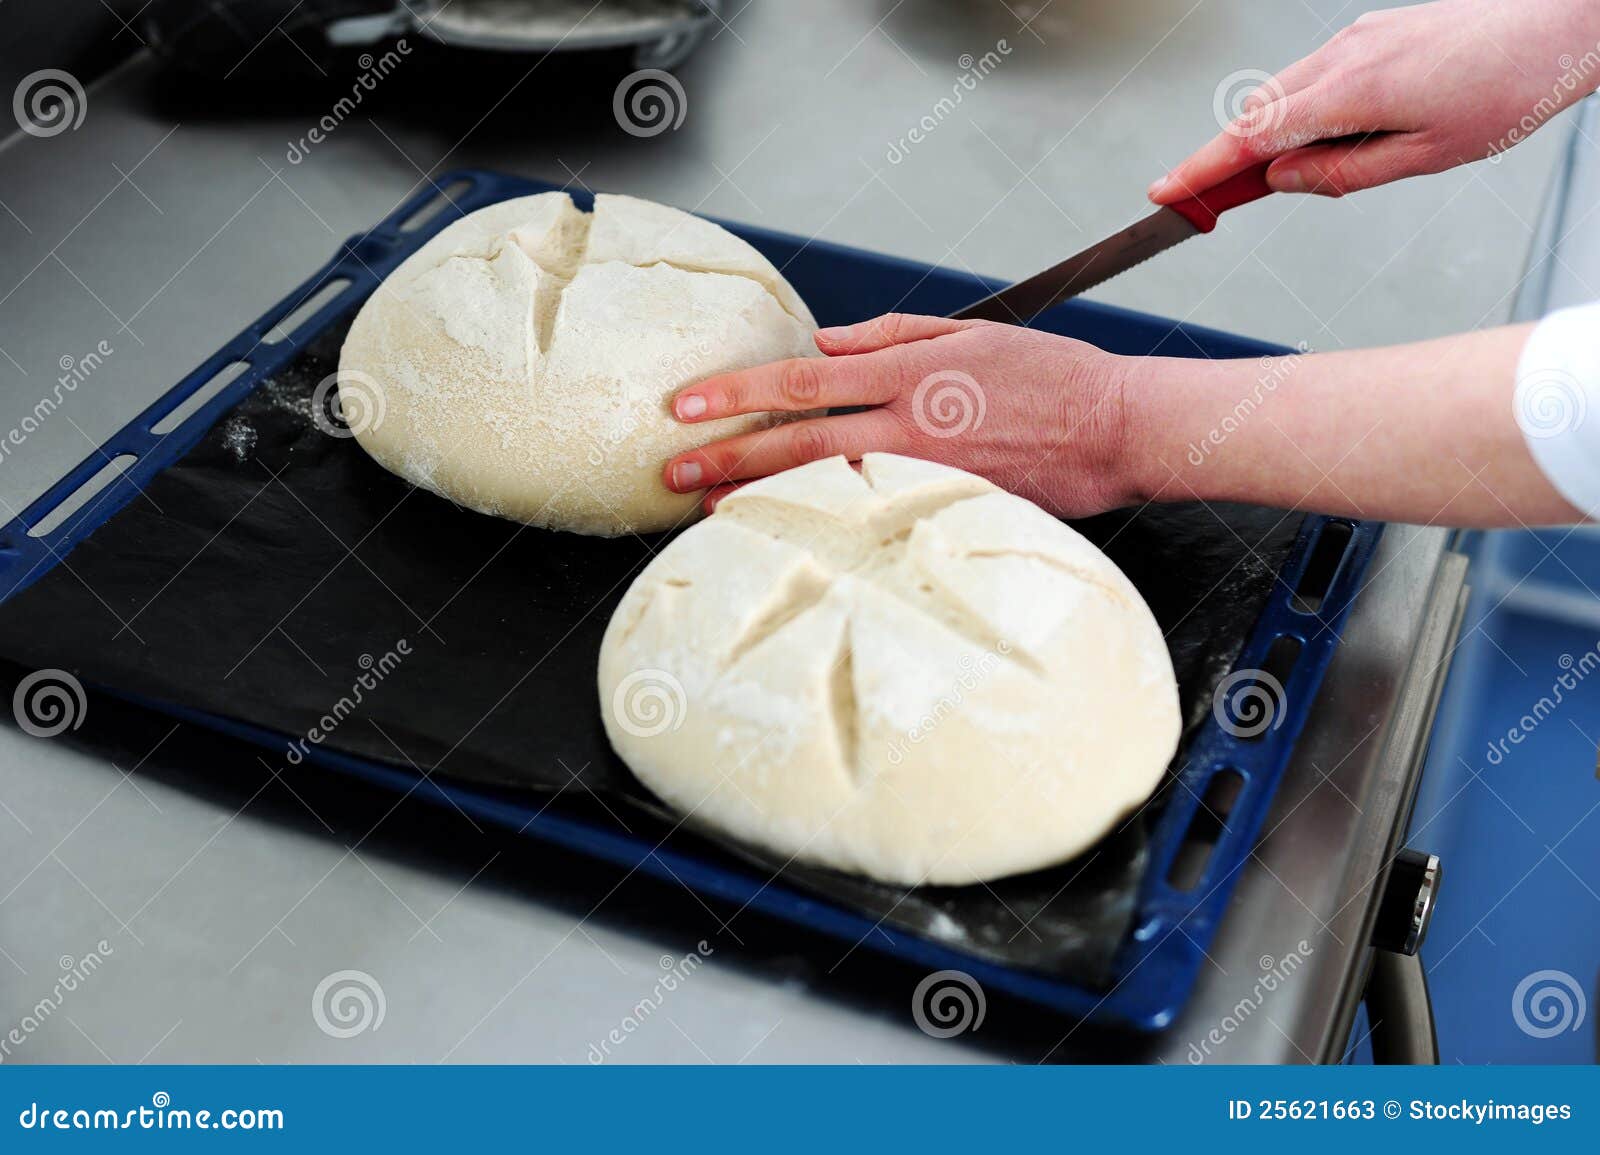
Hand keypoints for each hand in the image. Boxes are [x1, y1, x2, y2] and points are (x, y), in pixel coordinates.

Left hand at [663, 314, 1134, 518]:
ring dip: (763, 498)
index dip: (739, 393)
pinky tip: (791, 533)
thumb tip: (822, 343)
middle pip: (799, 442)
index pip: (803, 380)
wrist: (1115, 428)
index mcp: (910, 370)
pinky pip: (873, 517)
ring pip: (827, 487)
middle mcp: (910, 422)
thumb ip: (889, 336)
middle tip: (672, 471)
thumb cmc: (1049, 375)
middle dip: (728, 457)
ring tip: (710, 508)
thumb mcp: (969, 332)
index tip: (687, 405)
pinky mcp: (949, 509)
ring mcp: (927, 473)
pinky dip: (825, 524)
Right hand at [1149, 0, 1599, 200]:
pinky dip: (1303, 113)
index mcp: (1350, 91)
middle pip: (1255, 115)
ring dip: (1272, 138)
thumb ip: (1344, 173)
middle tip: (1220, 205)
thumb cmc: (1511, 86)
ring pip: (1283, 95)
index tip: (1165, 194)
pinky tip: (1339, 136)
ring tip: (1309, 174)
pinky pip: (1314, 78)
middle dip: (1231, 161)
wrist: (1562, 19)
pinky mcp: (1371, 33)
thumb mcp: (1427, 156)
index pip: (1249, 138)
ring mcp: (1354, 39)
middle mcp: (1341, 56)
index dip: (1200, 170)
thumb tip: (1287, 181)